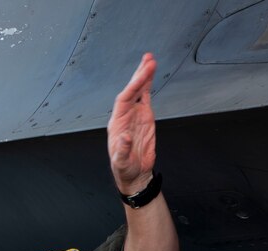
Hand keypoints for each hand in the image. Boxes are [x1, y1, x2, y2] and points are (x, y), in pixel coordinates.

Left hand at [108, 53, 157, 195]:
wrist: (134, 173)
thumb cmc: (125, 168)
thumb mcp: (121, 162)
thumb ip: (122, 150)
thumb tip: (125, 138)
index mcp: (117, 123)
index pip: (124, 99)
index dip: (133, 86)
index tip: (143, 74)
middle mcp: (125, 115)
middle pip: (131, 91)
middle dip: (139, 75)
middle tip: (149, 60)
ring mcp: (135, 114)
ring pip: (139, 91)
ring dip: (143, 75)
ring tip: (150, 60)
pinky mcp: (144, 116)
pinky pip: (146, 97)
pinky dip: (148, 84)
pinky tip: (150, 73)